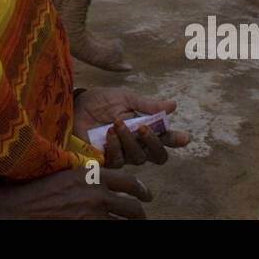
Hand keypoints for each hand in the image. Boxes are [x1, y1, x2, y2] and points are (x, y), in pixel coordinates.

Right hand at [0, 168, 151, 219]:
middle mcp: (98, 193)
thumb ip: (87, 176)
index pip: (129, 181)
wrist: (23, 207)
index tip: (146, 195)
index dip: (142, 190)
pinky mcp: (89, 227)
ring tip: (130, 226)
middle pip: (133, 208)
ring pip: (125, 224)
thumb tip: (102, 182)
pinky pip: (112, 229)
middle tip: (142, 217)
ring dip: (129, 225)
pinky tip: (115, 228)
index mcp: (93, 175)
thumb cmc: (39, 189)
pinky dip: (115, 229)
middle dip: (140, 215)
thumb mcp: (67, 173)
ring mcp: (95, 214)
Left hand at [73, 87, 190, 167]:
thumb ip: (147, 105)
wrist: (73, 106)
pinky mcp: (106, 161)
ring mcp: (122, 154)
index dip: (176, 140)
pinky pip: (118, 161)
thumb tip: (173, 105)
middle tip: (144, 128)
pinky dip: (115, 146)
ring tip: (117, 123)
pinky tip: (109, 134)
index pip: (166, 139)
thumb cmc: (99, 101)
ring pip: (138, 158)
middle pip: (158, 156)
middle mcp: (137, 144)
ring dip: (129, 140)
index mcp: (144, 128)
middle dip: (154, 143)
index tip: (185, 137)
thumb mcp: (124, 98)